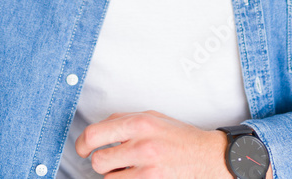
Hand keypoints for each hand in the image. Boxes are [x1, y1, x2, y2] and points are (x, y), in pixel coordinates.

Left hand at [75, 110, 272, 177]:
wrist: (210, 158)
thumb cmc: (180, 137)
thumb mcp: (154, 117)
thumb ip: (124, 121)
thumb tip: (98, 131)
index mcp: (141, 122)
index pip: (95, 134)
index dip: (82, 144)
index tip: (81, 148)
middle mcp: (143, 145)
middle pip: (98, 160)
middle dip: (101, 161)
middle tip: (113, 159)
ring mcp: (148, 169)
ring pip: (109, 178)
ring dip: (115, 175)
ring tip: (133, 167)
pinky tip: (139, 175)